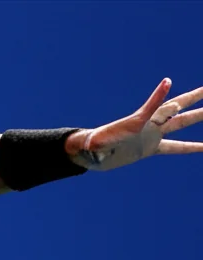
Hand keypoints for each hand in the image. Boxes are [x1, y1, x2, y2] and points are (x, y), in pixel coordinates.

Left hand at [67, 78, 202, 170]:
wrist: (93, 153)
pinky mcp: (151, 147)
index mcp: (135, 123)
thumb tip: (91, 147)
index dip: (158, 96)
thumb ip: (95, 145)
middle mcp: (147, 126)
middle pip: (175, 108)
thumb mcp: (93, 145)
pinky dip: (190, 147)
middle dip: (192, 98)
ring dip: (197, 116)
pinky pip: (175, 147)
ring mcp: (151, 135)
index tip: (167, 81)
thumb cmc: (91, 147)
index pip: (151, 108)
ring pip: (180, 123)